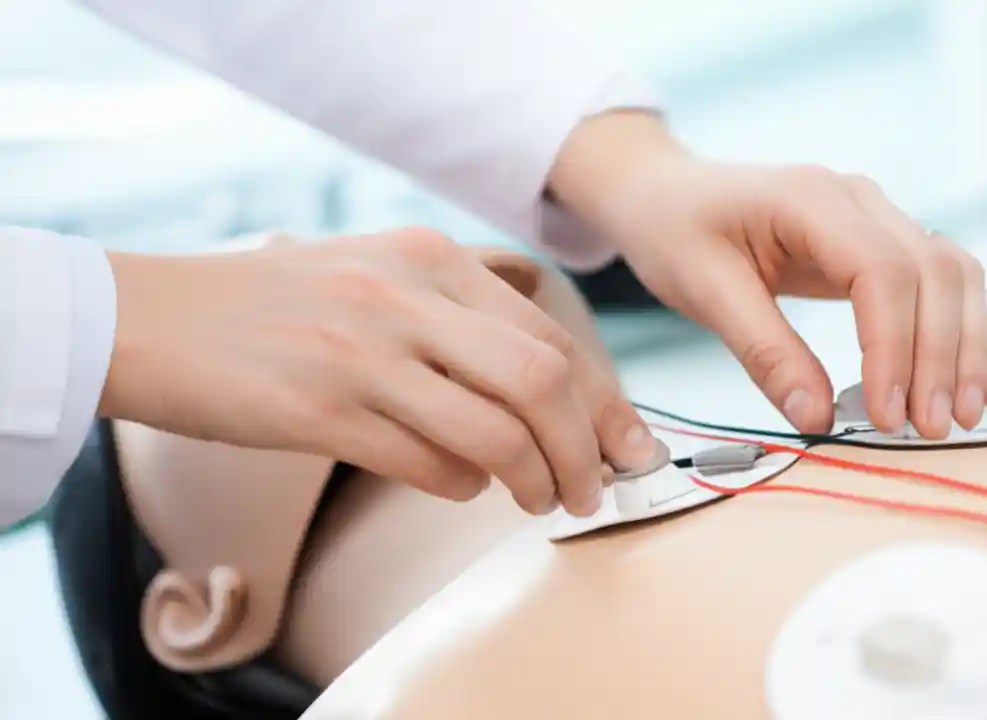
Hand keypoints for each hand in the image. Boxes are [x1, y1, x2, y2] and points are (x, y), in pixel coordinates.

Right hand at [100, 229, 656, 515]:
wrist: (154, 316)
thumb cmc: (278, 302)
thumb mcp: (377, 266)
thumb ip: (460, 302)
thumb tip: (547, 348)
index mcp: (430, 256)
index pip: (552, 338)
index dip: (605, 404)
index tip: (631, 447)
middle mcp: (406, 296)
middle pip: (543, 383)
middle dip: (584, 450)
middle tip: (590, 490)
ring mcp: (364, 353)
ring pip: (496, 434)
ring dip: (534, 481)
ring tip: (538, 499)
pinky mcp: (321, 412)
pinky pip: (430, 466)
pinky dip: (463, 487)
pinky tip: (460, 485)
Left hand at [550, 113, 986, 438]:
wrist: (665, 192)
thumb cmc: (674, 231)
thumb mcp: (703, 290)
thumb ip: (764, 351)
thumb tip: (818, 419)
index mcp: (810, 198)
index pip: (880, 271)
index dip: (893, 347)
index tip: (885, 415)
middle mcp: (858, 199)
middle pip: (933, 272)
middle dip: (940, 357)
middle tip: (931, 431)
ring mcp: (877, 216)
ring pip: (953, 276)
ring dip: (964, 348)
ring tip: (964, 417)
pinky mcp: (880, 244)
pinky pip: (940, 285)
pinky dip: (965, 335)